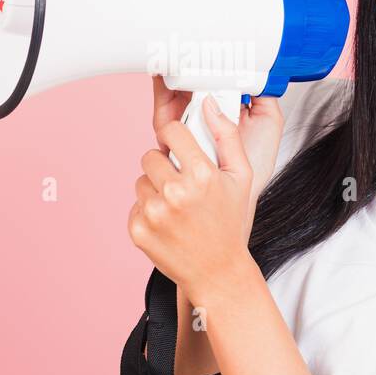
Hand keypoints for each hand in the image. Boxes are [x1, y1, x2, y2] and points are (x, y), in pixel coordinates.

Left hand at [129, 92, 258, 302]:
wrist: (218, 272)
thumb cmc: (230, 223)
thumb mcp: (241, 176)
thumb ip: (227, 135)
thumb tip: (208, 103)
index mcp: (201, 175)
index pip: (170, 131)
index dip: (175, 138)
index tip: (179, 147)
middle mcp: (175, 193)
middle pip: (150, 156)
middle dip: (164, 166)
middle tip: (181, 184)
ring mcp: (154, 213)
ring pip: (140, 180)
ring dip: (155, 189)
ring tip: (177, 207)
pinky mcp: (138, 230)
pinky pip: (134, 205)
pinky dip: (147, 211)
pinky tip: (168, 223)